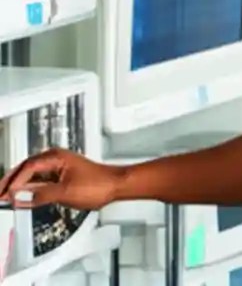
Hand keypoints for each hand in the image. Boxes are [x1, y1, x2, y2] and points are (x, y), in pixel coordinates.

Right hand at [0, 148, 125, 210]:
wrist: (117, 185)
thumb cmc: (99, 184)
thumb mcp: (66, 192)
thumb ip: (41, 194)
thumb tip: (22, 197)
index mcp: (56, 157)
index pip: (27, 168)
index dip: (14, 181)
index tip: (5, 193)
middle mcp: (56, 159)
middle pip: (25, 169)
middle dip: (10, 181)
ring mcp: (58, 167)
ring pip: (31, 175)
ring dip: (18, 185)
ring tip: (4, 195)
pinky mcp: (62, 176)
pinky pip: (40, 181)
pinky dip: (29, 188)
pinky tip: (22, 197)